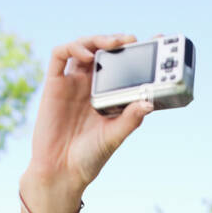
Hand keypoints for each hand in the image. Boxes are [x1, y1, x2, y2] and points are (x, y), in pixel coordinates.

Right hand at [23, 33, 153, 206]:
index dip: (138, 52)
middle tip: (133, 40)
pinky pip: (60, 55)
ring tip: (112, 44)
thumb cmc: (89, 157)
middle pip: (104, 51)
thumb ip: (131, 120)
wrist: (61, 172)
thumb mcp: (114, 137)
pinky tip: (87, 55)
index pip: (124, 67)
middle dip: (118, 41)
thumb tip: (149, 102)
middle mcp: (90, 86)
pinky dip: (73, 48)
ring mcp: (72, 83)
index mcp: (108, 96)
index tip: (157, 41)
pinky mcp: (54, 84)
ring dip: (97, 39)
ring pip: (83, 47)